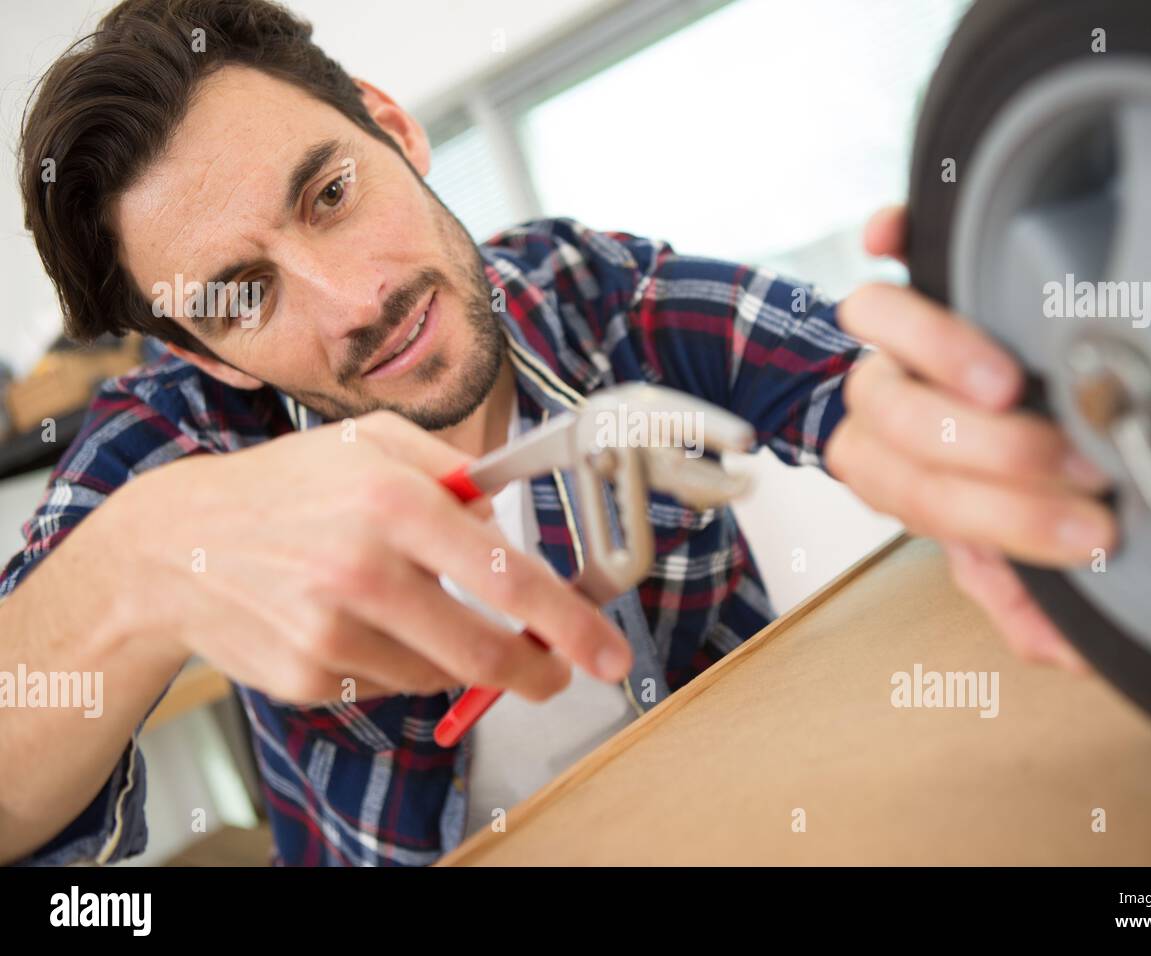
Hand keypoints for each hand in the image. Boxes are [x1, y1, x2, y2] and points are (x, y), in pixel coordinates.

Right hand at [117, 410, 630, 702]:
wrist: (172, 545)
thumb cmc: (285, 486)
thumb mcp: (367, 441)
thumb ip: (451, 469)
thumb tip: (511, 521)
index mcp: (393, 499)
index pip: (508, 574)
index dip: (569, 623)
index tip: (604, 650)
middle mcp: (362, 567)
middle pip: (484, 649)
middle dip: (537, 672)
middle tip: (556, 676)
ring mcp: (330, 629)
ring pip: (438, 672)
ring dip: (451, 653)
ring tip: (408, 609)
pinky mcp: (307, 675)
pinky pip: (388, 684)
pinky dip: (395, 662)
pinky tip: (355, 623)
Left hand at [825, 206, 1115, 673]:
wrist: (896, 396)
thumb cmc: (952, 468)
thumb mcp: (980, 533)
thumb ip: (1009, 583)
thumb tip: (1056, 646)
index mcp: (890, 472)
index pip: (923, 498)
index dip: (1005, 522)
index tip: (1090, 535)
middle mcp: (875, 404)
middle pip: (900, 423)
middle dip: (994, 458)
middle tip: (1079, 467)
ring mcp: (882, 340)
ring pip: (879, 338)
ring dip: (942, 360)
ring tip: (1008, 384)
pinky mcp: (902, 278)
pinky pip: (880, 252)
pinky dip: (889, 237)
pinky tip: (901, 236)